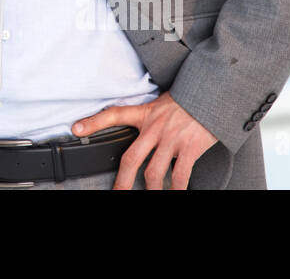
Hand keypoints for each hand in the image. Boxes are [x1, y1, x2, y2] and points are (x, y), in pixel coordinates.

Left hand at [71, 91, 216, 189]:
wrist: (213, 93)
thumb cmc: (188, 100)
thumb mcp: (161, 102)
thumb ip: (148, 118)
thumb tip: (142, 134)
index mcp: (145, 114)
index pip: (114, 114)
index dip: (93, 121)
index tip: (76, 129)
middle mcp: (155, 128)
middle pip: (131, 159)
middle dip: (122, 182)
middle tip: (117, 193)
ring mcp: (172, 140)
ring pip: (154, 173)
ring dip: (151, 191)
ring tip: (149, 196)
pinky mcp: (190, 148)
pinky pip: (180, 176)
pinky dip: (176, 190)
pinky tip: (174, 194)